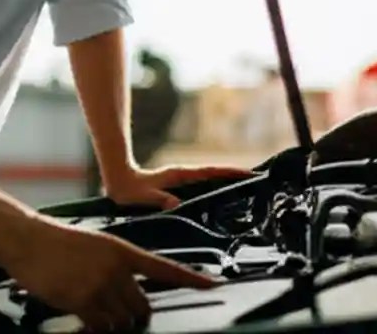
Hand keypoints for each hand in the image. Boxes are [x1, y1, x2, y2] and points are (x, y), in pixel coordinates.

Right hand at [4, 220, 217, 331]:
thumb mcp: (96, 245)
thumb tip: (130, 290)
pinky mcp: (81, 301)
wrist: (28, 239)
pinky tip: (84, 321)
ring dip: (110, 324)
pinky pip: (100, 327)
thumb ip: (117, 265)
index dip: (191, 278)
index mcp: (122, 251)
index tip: (212, 285)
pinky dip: (94, 329)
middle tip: (115, 312)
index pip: (165, 267)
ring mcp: (100, 285)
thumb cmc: (58, 242)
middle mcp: (116, 268)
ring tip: (94, 312)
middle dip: (132, 315)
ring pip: (122, 321)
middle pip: (142, 307)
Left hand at [104, 165, 253, 209]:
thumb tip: (175, 205)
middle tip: (258, 182)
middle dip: (235, 177)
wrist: (118, 183)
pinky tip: (222, 204)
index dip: (230, 172)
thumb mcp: (145, 197)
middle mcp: (185, 176)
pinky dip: (215, 192)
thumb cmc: (130, 191)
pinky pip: (203, 189)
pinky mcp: (179, 188)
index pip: (211, 172)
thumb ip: (159, 200)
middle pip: (216, 175)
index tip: (250, 173)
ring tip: (247, 193)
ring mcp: (183, 181)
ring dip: (226, 185)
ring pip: (210, 182)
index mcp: (180, 175)